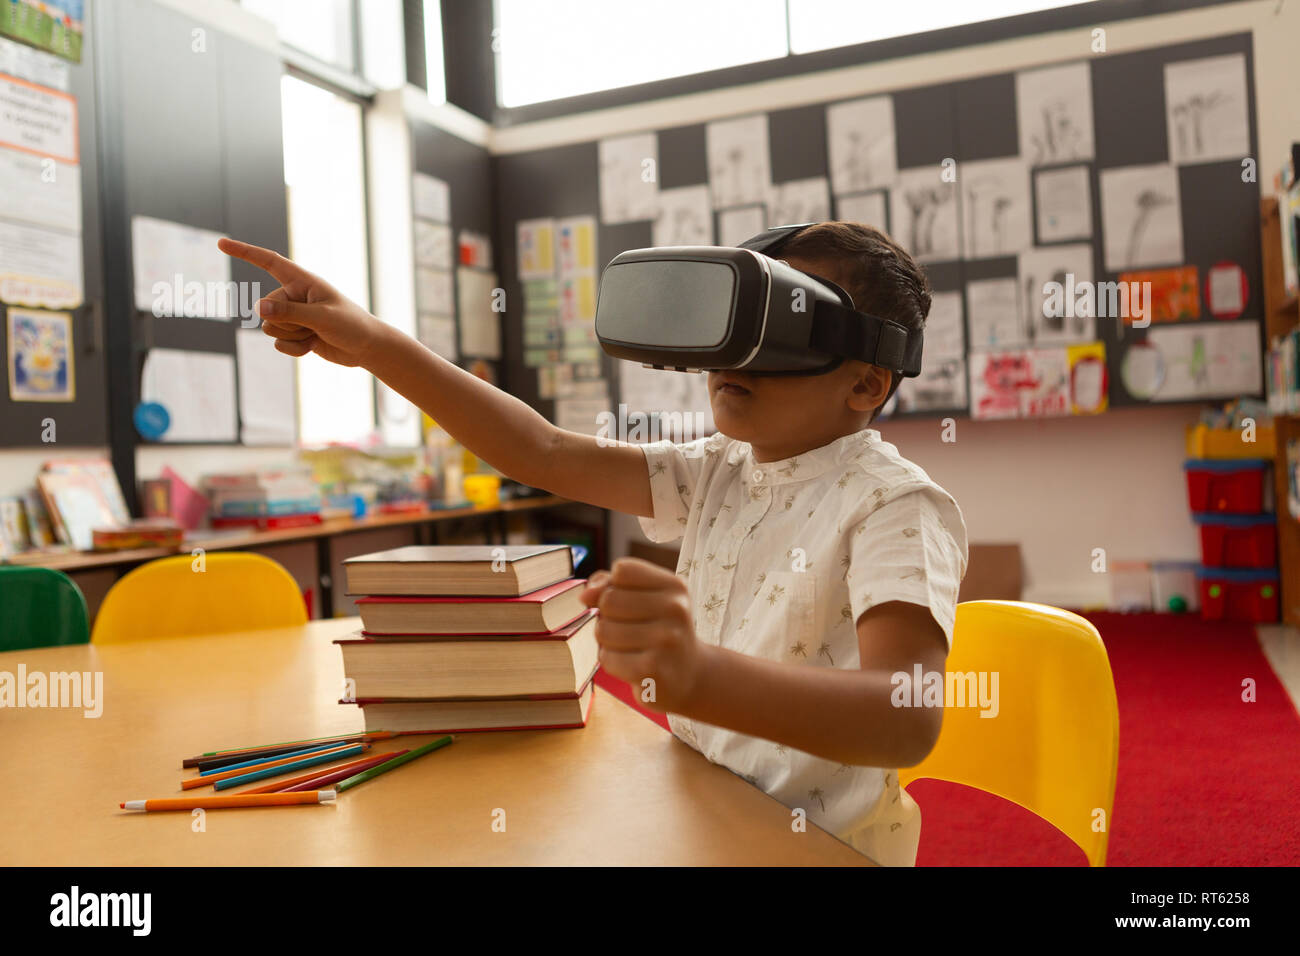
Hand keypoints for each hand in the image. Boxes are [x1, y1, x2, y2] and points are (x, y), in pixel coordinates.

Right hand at [218, 238, 390, 367]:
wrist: (366, 347)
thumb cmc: (351, 325)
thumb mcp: (322, 317)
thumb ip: (290, 313)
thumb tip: (258, 307)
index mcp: (303, 281)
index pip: (269, 262)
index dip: (245, 252)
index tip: (222, 244)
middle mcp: (294, 295)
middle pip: (267, 309)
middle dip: (288, 323)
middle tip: (317, 325)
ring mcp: (293, 315)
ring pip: (269, 328)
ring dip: (293, 337)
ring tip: (317, 334)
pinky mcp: (295, 333)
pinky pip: (278, 343)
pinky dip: (294, 349)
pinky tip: (314, 345)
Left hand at [580, 557, 706, 713]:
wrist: (690, 677)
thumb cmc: (658, 631)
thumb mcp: (645, 599)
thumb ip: (611, 585)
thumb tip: (585, 595)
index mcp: (675, 586)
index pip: (622, 570)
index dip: (615, 586)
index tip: (631, 603)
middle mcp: (676, 609)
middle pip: (609, 600)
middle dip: (608, 617)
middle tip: (631, 630)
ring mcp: (666, 640)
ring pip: (603, 629)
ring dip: (608, 642)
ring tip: (633, 648)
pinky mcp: (653, 669)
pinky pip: (607, 657)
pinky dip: (612, 663)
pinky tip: (633, 666)